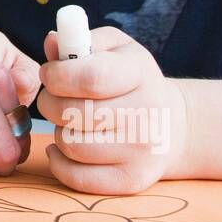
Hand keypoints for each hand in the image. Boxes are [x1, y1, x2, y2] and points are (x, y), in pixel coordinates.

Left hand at [36, 26, 189, 194]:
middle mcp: (147, 114)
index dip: (58, 75)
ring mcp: (141, 152)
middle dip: (50, 103)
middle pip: (75, 113)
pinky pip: (77, 177)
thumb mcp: (115, 48)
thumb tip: (51, 43)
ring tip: (68, 121)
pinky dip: (59, 162)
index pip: (91, 78)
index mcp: (141, 73)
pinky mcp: (131, 180)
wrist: (171, 124)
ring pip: (71, 144)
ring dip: (58, 130)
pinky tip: (63, 146)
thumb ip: (80, 41)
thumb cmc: (132, 79)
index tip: (49, 74)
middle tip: (54, 98)